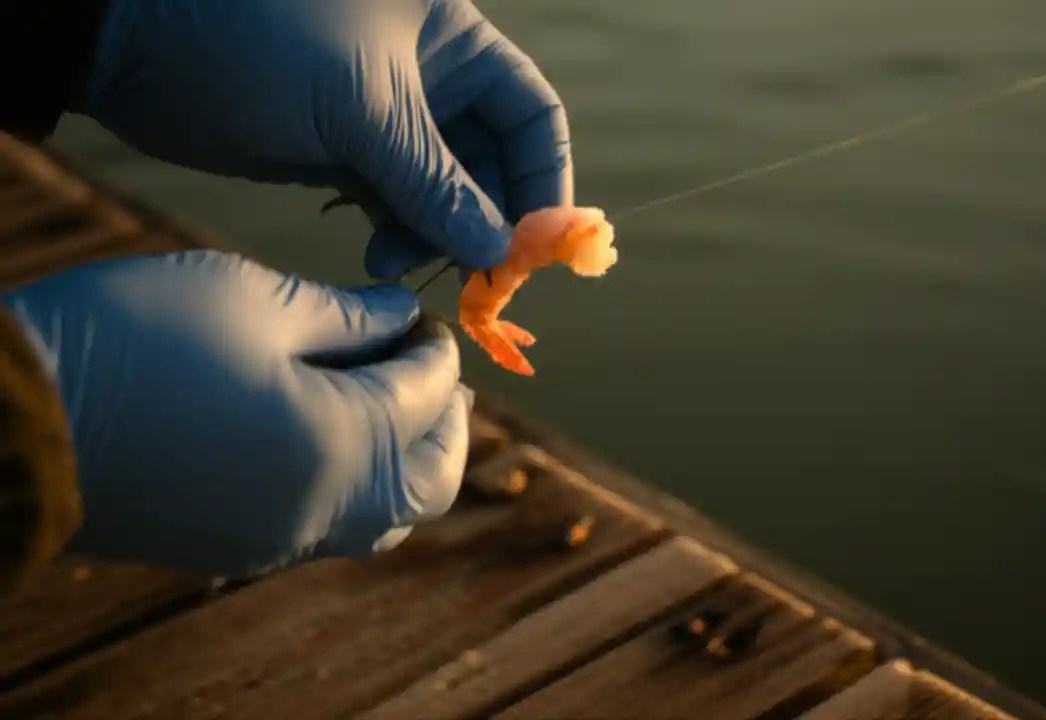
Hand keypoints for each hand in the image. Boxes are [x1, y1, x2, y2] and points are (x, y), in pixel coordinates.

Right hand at [2, 251, 469, 577]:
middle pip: (432, 480)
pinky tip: (337, 433)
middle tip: (430, 366)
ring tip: (392, 398)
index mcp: (340, 445)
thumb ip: (346, 315)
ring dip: (409, 459)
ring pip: (389, 516)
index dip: (437, 349)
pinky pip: (334, 528)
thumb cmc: (133, 339)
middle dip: (448, 419)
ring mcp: (281, 540)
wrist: (12, 421)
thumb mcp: (250, 299)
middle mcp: (325, 510)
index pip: (430, 397)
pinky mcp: (240, 548)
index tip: (423, 315)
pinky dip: (360, 485)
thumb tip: (398, 315)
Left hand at [73, 0, 572, 276]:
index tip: (540, 247)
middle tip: (475, 277)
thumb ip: (437, 185)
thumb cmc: (259, 44)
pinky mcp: (345, 152)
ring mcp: (387, 117)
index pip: (530, 112)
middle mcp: (430, 74)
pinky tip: (381, 257)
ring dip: (440, 237)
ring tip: (402, 263)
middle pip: (493, 162)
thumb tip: (500, 251)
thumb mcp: (364, 111)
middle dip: (488, 221)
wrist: (139, 42)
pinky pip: (399, 205)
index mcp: (450, 35)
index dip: (545, 181)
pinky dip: (401, 236)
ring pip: (446, 192)